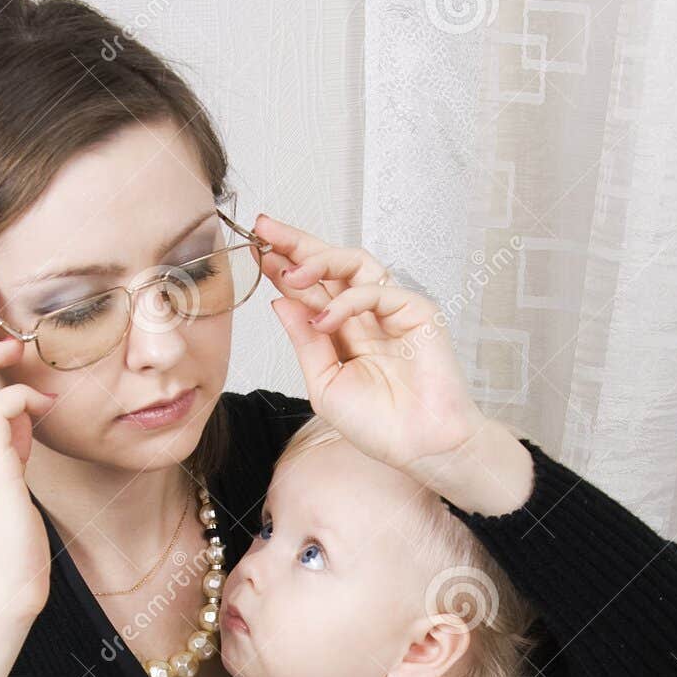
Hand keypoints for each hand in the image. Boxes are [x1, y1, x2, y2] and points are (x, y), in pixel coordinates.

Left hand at [253, 212, 490, 495]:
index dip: (284, 267)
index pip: (312, 288)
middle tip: (265, 230)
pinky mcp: (416, 311)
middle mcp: (366, 315)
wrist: (420, 446)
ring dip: (318, 261)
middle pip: (330, 265)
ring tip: (289, 274)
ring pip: (354, 265)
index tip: (256, 249)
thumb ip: (304, 342)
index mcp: (344, 331)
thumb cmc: (378, 424)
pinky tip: (325, 321)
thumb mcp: (324, 383)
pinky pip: (376, 291)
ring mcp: (392, 310)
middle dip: (296, 244)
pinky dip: (346, 302)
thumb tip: (280, 301)